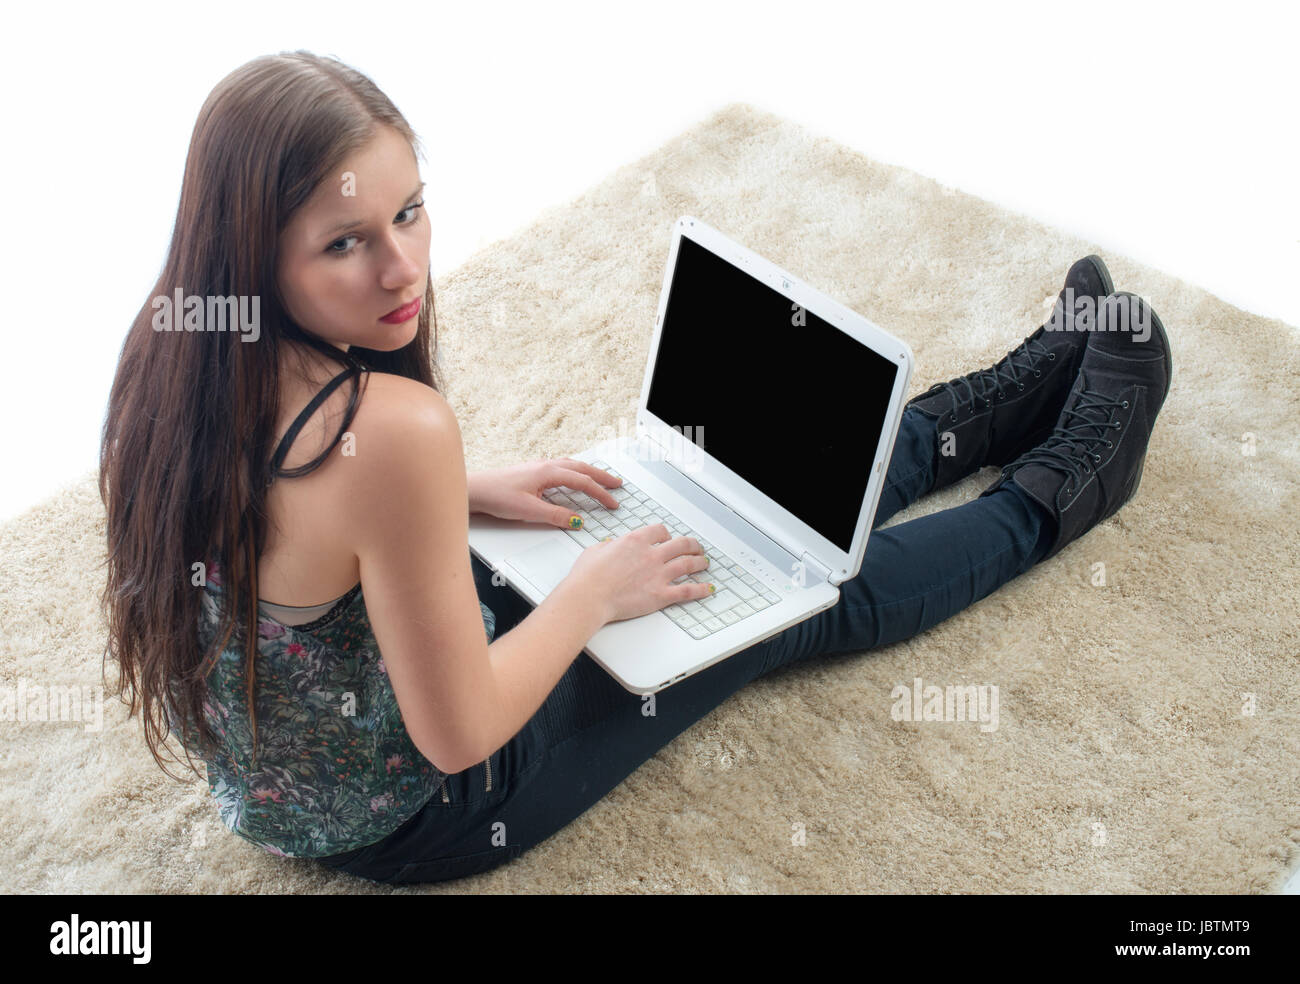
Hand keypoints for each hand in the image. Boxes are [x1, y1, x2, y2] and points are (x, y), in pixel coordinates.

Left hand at [469, 457, 622, 528]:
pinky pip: (562, 467)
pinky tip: (574, 476)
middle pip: (582, 468)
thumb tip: (578, 520)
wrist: (475, 490)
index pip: (582, 482)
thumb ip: (556, 516)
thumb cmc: (496, 496)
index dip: (600, 493)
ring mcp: (539, 466)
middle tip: (618, 484)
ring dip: (589, 472)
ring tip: (602, 478)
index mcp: (548, 472)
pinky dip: (575, 471)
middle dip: (602, 477)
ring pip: (572, 465)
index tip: (613, 503)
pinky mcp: (533, 471)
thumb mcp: (529, 511)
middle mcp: (546, 465)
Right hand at [567, 523, 713, 623]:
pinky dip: (701, 589)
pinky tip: (708, 588)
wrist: (588, 597)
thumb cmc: (587, 577)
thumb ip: (609, 546)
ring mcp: (658, 574)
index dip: (666, 534)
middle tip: (696, 548)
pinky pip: (687, 590)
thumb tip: (612, 546)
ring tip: (705, 563)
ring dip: (701, 562)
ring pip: (689, 564)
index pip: (660, 530)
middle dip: (692, 545)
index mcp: (635, 540)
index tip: (668, 538)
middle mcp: (651, 554)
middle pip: (681, 544)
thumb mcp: (595, 550)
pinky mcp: (661, 595)